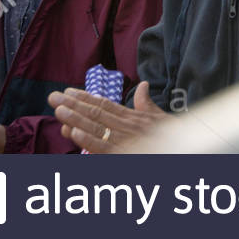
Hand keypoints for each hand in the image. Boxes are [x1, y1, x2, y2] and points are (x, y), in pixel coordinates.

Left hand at [49, 80, 164, 153]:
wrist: (185, 148)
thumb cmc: (171, 135)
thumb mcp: (159, 116)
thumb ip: (146, 102)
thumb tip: (142, 84)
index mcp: (132, 117)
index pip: (104, 104)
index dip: (85, 97)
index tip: (68, 92)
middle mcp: (127, 126)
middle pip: (95, 113)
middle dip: (73, 105)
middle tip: (53, 97)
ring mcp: (124, 139)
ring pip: (95, 127)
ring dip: (75, 119)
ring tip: (58, 111)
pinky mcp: (123, 154)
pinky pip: (102, 146)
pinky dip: (87, 139)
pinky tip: (73, 132)